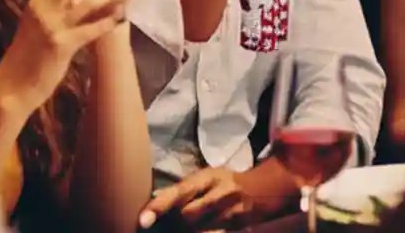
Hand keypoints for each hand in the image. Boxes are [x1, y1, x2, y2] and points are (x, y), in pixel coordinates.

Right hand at [0, 0, 134, 109]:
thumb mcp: (36, 22)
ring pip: (83, 2)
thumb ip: (50, 3)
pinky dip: (105, 22)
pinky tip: (120, 18)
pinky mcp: (60, 46)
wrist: (12, 84)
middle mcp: (41, 8)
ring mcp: (50, 27)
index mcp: (37, 1)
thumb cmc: (28, 54)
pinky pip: (88, 30)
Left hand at [138, 167, 255, 231]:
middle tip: (165, 224)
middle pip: (188, 214)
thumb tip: (153, 200)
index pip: (180, 191)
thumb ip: (183, 189)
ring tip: (181, 227)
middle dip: (175, 222)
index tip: (144, 220)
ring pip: (199, 230)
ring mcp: (231, 214)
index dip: (160, 205)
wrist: (260, 192)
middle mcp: (221, 194)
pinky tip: (200, 230)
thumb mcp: (205, 178)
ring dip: (187, 231)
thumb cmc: (223, 184)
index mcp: (209, 177)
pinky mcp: (237, 229)